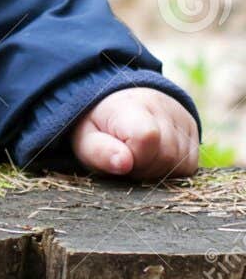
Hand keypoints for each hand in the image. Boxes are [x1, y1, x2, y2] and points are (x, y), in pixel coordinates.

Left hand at [69, 87, 198, 178]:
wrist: (117, 106)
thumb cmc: (98, 128)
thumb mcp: (85, 140)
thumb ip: (99, 152)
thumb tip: (123, 164)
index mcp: (131, 106)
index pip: (147, 136)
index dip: (133, 159)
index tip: (119, 159)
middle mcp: (165, 108)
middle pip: (166, 156)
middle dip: (142, 170)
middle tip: (125, 162)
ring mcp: (183, 119)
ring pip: (180, 164)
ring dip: (156, 172)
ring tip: (137, 159)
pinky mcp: (194, 132)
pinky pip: (189, 166)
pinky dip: (169, 171)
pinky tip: (152, 160)